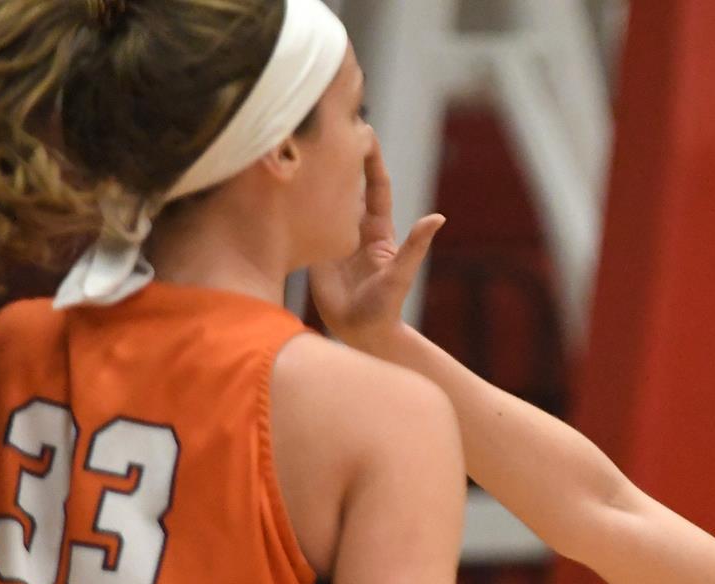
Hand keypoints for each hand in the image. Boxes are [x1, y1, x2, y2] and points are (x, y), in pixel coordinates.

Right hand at [310, 140, 444, 351]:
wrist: (361, 331)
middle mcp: (353, 227)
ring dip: (313, 171)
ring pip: (321, 196)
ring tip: (299, 140)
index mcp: (376, 229)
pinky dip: (293, 199)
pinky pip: (302, 217)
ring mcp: (330, 235)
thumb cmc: (386, 307)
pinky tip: (277, 178)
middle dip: (340, 154)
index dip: (371, 159)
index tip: (365, 130)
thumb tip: (438, 218)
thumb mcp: (399, 274)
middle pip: (345, 183)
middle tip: (330, 120)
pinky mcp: (312, 247)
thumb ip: (415, 246)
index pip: (374, 186)